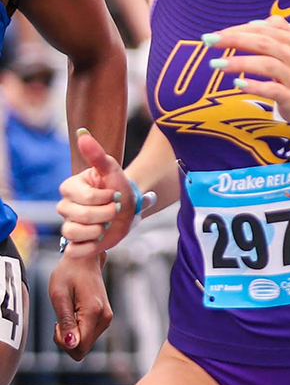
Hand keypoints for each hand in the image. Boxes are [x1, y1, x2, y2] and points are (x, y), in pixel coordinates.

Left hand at [47, 252, 111, 357]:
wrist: (84, 260)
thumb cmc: (68, 274)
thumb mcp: (59, 296)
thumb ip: (66, 322)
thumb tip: (72, 345)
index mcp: (94, 312)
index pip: (80, 346)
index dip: (63, 343)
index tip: (57, 324)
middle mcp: (105, 318)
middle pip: (83, 348)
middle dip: (66, 341)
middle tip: (59, 321)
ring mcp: (107, 318)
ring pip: (86, 344)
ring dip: (71, 336)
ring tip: (66, 315)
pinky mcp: (105, 318)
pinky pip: (88, 336)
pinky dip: (77, 331)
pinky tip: (73, 315)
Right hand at [54, 128, 148, 255]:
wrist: (129, 211)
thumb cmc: (119, 189)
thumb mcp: (113, 170)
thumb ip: (97, 154)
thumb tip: (83, 134)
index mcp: (71, 187)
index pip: (84, 197)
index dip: (104, 198)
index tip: (115, 195)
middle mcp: (65, 206)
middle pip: (79, 216)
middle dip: (105, 214)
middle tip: (115, 210)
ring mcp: (68, 224)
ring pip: (73, 232)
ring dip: (98, 231)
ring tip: (106, 225)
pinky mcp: (74, 243)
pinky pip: (74, 250)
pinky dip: (90, 247)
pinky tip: (99, 239)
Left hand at [205, 16, 289, 130]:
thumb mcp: (289, 50)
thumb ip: (271, 36)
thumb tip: (248, 25)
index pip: (265, 27)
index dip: (240, 28)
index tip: (217, 33)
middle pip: (264, 42)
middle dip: (235, 39)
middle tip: (210, 41)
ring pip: (267, 64)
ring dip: (240, 62)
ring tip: (217, 64)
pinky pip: (273, 89)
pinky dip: (255, 86)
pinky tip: (238, 84)